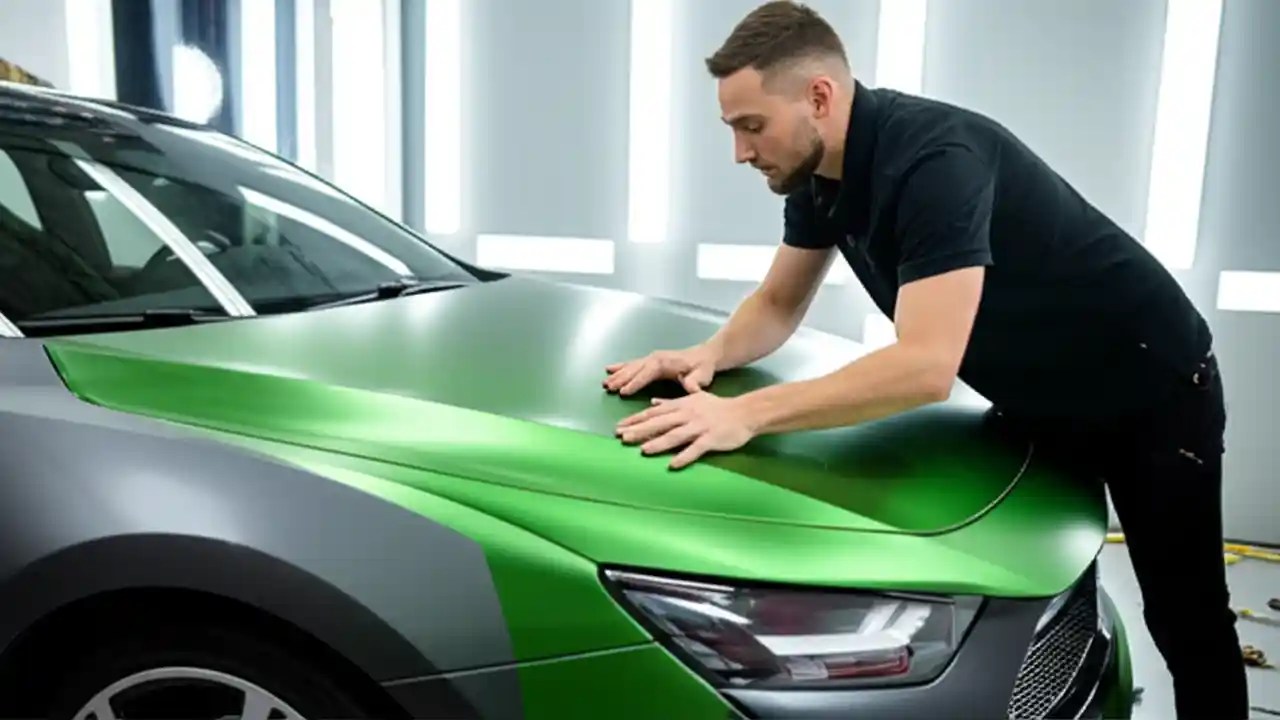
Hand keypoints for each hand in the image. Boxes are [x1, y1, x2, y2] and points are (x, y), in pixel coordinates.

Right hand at [604, 345, 717, 395]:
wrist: (706, 356)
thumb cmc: (703, 369)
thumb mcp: (702, 376)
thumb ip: (695, 383)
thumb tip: (690, 387)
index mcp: (665, 362)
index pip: (647, 373)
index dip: (635, 382)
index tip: (623, 392)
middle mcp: (655, 358)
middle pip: (635, 369)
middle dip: (621, 378)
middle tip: (608, 388)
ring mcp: (651, 358)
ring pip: (631, 366)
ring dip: (617, 374)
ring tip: (605, 383)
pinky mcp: (650, 360)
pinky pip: (632, 363)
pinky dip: (620, 366)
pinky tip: (609, 369)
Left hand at [615, 392, 754, 468]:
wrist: (745, 412)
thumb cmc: (718, 407)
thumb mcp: (693, 399)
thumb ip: (671, 402)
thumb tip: (652, 403)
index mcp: (682, 405)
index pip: (654, 412)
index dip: (636, 419)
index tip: (620, 426)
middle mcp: (688, 415)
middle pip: (660, 423)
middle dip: (640, 430)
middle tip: (622, 437)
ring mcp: (700, 427)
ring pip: (675, 435)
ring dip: (658, 443)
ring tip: (643, 450)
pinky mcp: (711, 439)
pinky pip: (696, 449)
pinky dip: (684, 457)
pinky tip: (672, 465)